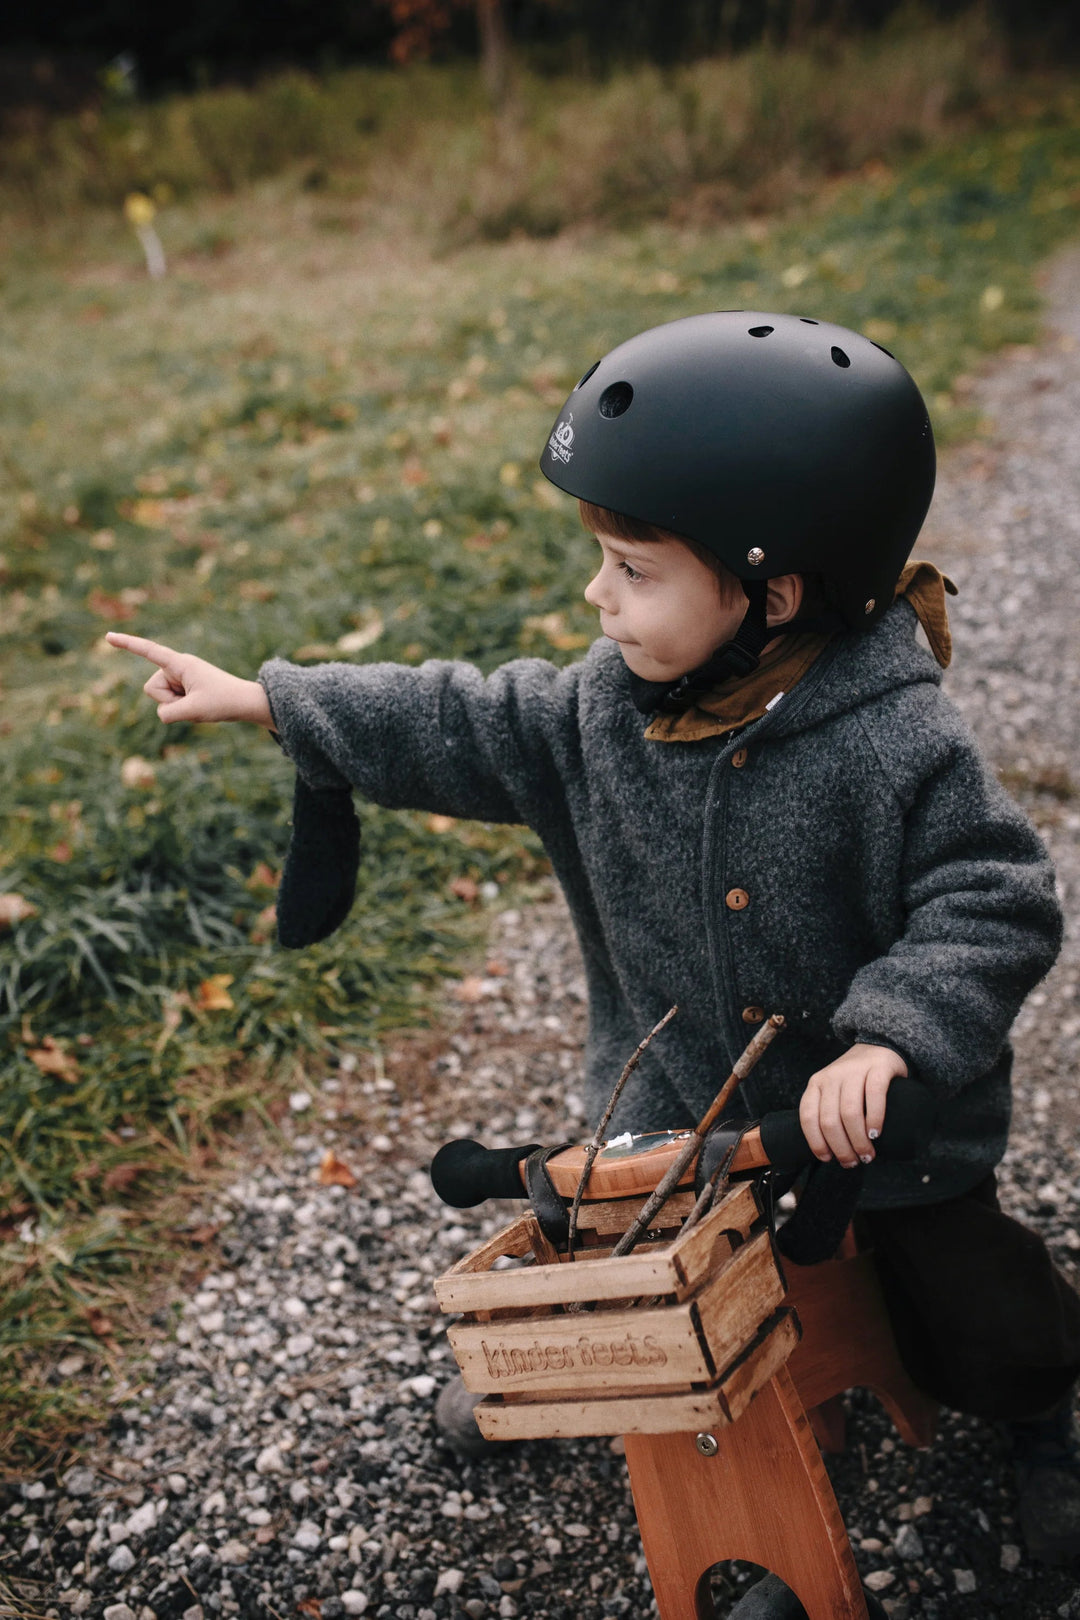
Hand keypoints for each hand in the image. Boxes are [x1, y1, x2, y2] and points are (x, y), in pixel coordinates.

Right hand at [106, 632, 273, 727]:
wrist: (245, 703)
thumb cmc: (223, 702)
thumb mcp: (194, 711)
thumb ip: (169, 714)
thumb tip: (162, 714)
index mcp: (180, 663)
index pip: (149, 651)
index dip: (128, 644)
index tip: (108, 636)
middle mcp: (177, 668)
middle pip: (151, 689)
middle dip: (168, 701)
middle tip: (195, 701)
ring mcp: (180, 678)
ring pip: (160, 699)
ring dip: (177, 707)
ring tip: (199, 703)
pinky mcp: (183, 688)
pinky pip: (170, 704)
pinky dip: (182, 710)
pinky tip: (200, 706)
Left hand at [798, 1043, 907, 1168]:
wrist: (880, 1046)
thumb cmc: (856, 1080)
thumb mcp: (834, 1092)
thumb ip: (828, 1112)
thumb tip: (831, 1153)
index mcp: (816, 1084)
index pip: (808, 1117)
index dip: (816, 1142)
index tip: (828, 1159)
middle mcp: (831, 1076)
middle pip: (829, 1120)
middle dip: (841, 1148)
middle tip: (854, 1162)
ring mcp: (854, 1070)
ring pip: (849, 1112)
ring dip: (858, 1140)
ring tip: (867, 1155)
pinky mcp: (878, 1068)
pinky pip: (874, 1095)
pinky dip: (875, 1118)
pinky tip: (876, 1134)